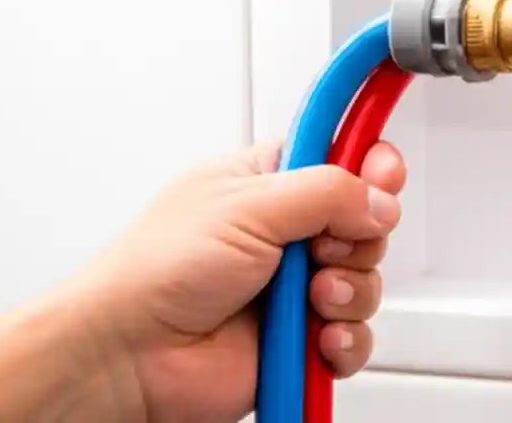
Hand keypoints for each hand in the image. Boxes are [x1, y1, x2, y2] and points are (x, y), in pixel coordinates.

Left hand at [71, 141, 405, 421]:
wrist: (128, 355)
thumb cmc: (157, 271)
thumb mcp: (249, 205)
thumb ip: (328, 191)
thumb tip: (380, 199)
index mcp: (270, 183)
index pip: (340, 156)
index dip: (369, 162)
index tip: (383, 172)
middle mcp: (286, 233)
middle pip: (366, 223)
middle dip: (358, 240)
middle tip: (322, 249)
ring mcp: (294, 288)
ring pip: (366, 281)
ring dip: (349, 292)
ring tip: (312, 299)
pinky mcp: (300, 339)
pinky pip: (354, 337)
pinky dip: (345, 341)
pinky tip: (319, 340)